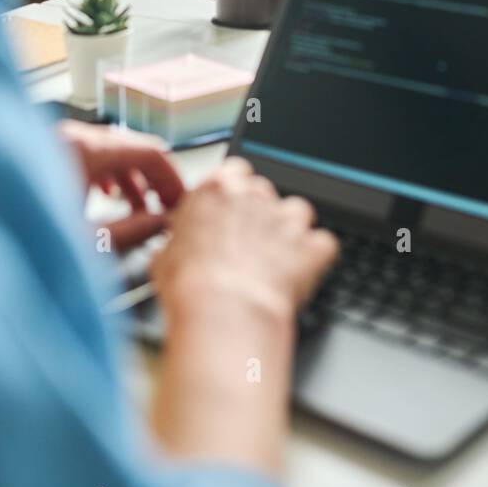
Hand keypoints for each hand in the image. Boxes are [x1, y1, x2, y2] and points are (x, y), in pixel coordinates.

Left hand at [60, 121, 184, 251]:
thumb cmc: (23, 235)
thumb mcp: (84, 240)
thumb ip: (130, 231)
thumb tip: (161, 223)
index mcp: (84, 151)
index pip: (150, 153)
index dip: (173, 179)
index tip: (182, 202)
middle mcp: (74, 137)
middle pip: (134, 147)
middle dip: (157, 179)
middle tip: (169, 207)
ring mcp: (62, 141)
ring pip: (115, 149)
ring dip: (135, 177)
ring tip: (143, 210)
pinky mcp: (52, 151)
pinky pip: (94, 152)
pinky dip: (112, 173)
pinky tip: (112, 197)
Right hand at [152, 158, 338, 325]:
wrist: (223, 313)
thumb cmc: (190, 288)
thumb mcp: (164, 259)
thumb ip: (175, 241)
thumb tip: (172, 248)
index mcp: (217, 189)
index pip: (235, 173)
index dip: (235, 196)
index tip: (231, 214)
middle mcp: (254, 195)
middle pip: (266, 193)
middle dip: (261, 216)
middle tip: (249, 248)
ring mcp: (287, 218)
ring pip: (298, 212)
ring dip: (291, 232)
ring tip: (276, 262)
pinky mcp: (312, 245)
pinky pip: (323, 244)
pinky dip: (315, 258)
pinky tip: (301, 275)